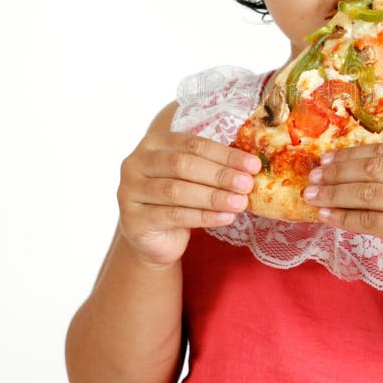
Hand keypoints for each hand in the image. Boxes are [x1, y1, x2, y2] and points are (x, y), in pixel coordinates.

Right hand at [117, 132, 261, 268]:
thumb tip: (251, 165)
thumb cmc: (179, 201)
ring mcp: (130, 191)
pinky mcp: (133, 218)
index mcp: (153, 144)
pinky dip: (203, 216)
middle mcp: (135, 163)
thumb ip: (213, 167)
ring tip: (239, 203)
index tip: (252, 165)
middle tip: (247, 184)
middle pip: (182, 165)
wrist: (155, 239)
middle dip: (220, 175)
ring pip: (177, 191)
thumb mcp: (193, 178)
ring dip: (213, 197)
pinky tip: (225, 218)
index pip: (193, 144)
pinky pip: (173, 215)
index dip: (225, 154)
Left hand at [303, 142, 382, 300]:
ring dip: (333, 194)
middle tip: (312, 176)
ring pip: (365, 193)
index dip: (351, 154)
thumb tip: (356, 172)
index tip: (327, 159)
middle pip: (371, 168)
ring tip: (311, 196)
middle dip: (336, 172)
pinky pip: (367, 221)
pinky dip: (342, 219)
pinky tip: (327, 217)